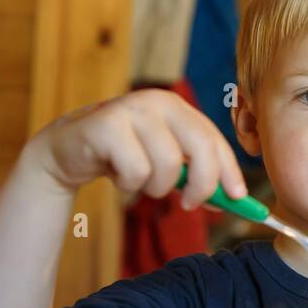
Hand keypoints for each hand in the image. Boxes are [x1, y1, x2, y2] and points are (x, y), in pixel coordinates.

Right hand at [25, 88, 247, 208]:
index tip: (239, 197)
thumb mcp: (166, 163)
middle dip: (202, 185)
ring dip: (155, 187)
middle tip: (189, 205)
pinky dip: (128, 184)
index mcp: (178, 108)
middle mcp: (158, 102)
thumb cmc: (124, 157)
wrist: (68, 150)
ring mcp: (131, 110)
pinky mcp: (106, 125)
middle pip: (200, 148)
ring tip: (138, 180)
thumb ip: (198, 174)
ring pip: (168, 165)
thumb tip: (235, 197)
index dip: (229, 170)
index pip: (214, 139)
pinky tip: (116, 173)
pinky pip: (136, 171)